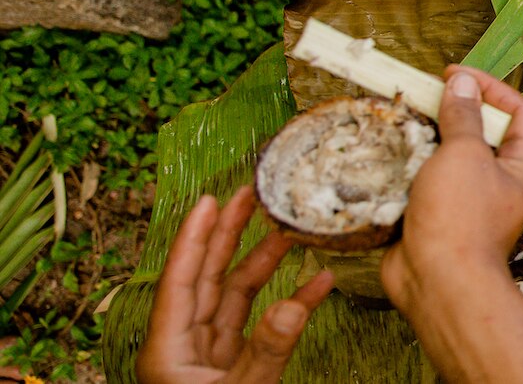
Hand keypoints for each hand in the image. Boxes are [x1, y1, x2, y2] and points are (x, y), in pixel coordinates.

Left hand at [136, 188, 333, 382]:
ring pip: (235, 296)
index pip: (179, 281)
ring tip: (287, 231)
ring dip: (263, 263)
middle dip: (227, 234)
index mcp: (168, 350)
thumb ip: (265, 352)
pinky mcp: (233, 364)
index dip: (194, 238)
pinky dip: (288, 305)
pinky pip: (260, 324)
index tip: (209, 201)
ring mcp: (210, 354)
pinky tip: (317, 285)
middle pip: (206, 277)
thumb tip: (292, 307)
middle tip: (248, 197)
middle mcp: (185, 344)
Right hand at [380, 66, 522, 311]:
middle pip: (480, 131)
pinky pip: (424, 179)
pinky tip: (390, 149)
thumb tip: (462, 84)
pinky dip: (409, 163)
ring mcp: (467, 199)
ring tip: (403, 118)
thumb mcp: (464, 155)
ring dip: (426, 136)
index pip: (517, 112)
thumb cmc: (461, 220)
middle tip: (424, 94)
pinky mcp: (437, 213)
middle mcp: (500, 182)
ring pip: (447, 155)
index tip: (454, 74)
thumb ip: (463, 116)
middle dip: (452, 110)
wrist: (436, 282)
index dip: (488, 87)